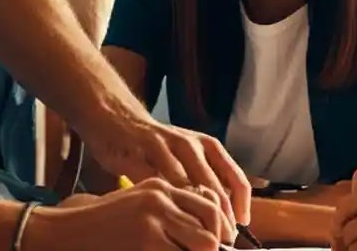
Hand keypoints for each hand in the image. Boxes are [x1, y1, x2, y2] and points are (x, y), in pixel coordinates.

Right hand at [26, 178, 230, 250]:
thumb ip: (169, 207)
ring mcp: (154, 218)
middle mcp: (161, 196)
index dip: (224, 223)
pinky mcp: (147, 240)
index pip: (210, 198)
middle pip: (213, 220)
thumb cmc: (101, 224)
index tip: (226, 240)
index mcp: (160, 185)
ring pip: (204, 242)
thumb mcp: (137, 204)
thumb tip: (206, 227)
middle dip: (218, 243)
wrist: (64, 233)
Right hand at [80, 111, 250, 227]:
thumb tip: (238, 208)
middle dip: (218, 218)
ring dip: (191, 215)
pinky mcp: (136, 156)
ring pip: (184, 187)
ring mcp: (161, 149)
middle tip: (218, 240)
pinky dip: (161, 207)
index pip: (234, 179)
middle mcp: (187, 144)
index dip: (240, 207)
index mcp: (206, 144)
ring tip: (194, 236)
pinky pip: (153, 186)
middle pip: (212, 187)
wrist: (116, 118)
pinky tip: (163, 222)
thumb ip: (212, 175)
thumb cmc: (157, 144)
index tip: (238, 228)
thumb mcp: (191, 152)